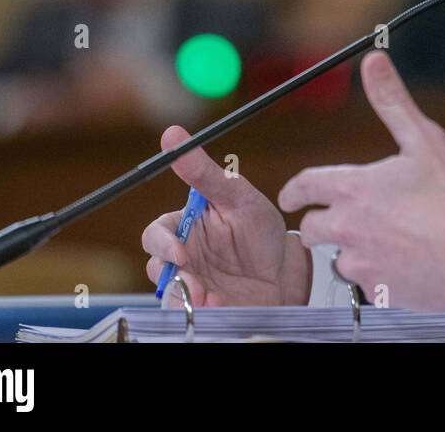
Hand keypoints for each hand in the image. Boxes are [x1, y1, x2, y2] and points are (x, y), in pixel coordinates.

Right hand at [141, 125, 311, 306]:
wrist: (288, 271)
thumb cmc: (262, 229)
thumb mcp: (239, 197)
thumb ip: (205, 173)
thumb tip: (172, 134)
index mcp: (188, 225)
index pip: (156, 232)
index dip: (161, 243)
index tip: (180, 252)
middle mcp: (185, 254)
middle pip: (156, 265)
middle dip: (171, 276)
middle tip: (195, 283)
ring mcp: (193, 281)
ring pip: (168, 292)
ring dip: (185, 297)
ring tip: (212, 298)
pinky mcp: (204, 305)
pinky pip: (188, 311)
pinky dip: (199, 311)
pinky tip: (221, 305)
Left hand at [278, 51, 444, 313]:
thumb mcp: (425, 140)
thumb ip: (393, 102)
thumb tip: (373, 62)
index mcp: (353, 189)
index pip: (304, 186)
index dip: (294, 190)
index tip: (290, 197)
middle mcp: (347, 228)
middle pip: (312, 229)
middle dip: (323, 223)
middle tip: (346, 219)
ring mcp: (360, 263)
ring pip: (339, 258)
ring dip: (354, 250)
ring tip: (387, 241)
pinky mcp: (378, 291)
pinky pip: (366, 283)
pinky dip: (378, 274)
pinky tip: (404, 263)